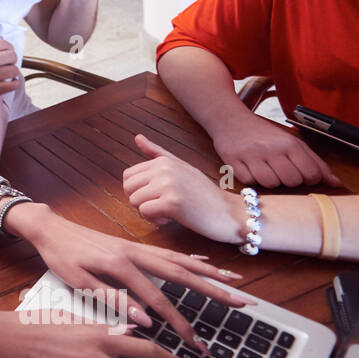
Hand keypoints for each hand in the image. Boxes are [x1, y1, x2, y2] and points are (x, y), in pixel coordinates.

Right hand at [0, 40, 20, 112]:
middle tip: (7, 65)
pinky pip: (11, 85)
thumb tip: (0, 50)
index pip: (6, 44)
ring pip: (14, 70)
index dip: (9, 50)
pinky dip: (12, 84)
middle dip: (12, 61)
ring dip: (12, 73)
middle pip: (12, 56)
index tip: (7, 55)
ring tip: (7, 76)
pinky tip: (7, 84)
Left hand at [2, 202, 253, 345]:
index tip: (194, 340)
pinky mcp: (135, 247)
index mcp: (121, 265)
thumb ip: (111, 299)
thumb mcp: (78, 282)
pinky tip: (206, 264)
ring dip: (210, 273)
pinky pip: (170, 253)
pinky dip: (191, 259)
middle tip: (244, 302)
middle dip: (215, 291)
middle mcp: (135, 254)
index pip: (157, 299)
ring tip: (237, 281)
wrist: (50, 228)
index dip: (177, 321)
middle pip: (182, 275)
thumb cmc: (61, 257)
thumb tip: (144, 320)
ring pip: (181, 261)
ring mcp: (138, 248)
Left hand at [123, 134, 242, 242]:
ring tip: (168, 212)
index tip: (157, 195)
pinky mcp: (172, 203)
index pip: (128, 175)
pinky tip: (171, 218)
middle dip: (139, 201)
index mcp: (164, 161)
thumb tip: (137, 137)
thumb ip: (158, 154)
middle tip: (160, 205)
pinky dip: (154, 219)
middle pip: (128, 188)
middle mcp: (164, 169)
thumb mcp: (182, 167)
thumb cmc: (205, 194)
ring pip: (134, 201)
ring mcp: (168, 185)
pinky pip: (144, 212)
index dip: (138, 190)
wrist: (231, 213)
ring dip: (147, 212)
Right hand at [212, 111, 341, 188]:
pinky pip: (249, 182)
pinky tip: (249, 168)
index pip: (311, 174)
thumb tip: (337, 184)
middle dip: (287, 180)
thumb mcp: (292, 143)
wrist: (230, 119)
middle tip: (279, 169)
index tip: (299, 171)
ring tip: (264, 168)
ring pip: (270, 184)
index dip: (308, 178)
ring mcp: (251, 155)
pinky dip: (250, 179)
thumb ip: (316, 163)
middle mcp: (272, 148)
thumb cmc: (264, 134)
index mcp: (290, 143)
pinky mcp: (233, 161)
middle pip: (292, 181)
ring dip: (268, 180)